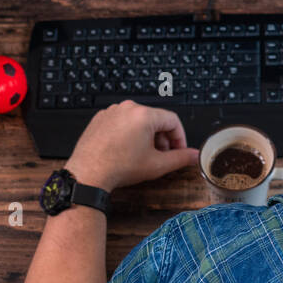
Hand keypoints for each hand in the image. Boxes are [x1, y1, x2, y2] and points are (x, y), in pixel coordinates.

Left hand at [65, 100, 199, 190]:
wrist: (88, 174)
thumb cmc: (118, 167)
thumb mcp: (157, 165)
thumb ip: (180, 158)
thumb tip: (194, 155)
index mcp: (144, 115)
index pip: (172, 121)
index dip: (179, 138)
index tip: (178, 150)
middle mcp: (127, 108)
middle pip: (155, 120)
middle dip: (162, 138)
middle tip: (161, 156)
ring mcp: (112, 112)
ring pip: (138, 120)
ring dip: (145, 136)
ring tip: (142, 155)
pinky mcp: (100, 118)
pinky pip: (122, 122)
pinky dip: (128, 133)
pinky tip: (125, 150)